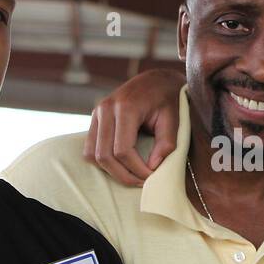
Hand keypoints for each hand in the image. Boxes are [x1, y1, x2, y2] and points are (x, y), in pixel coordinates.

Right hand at [84, 69, 184, 185]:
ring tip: (132, 175)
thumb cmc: (167, 100)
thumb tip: (152, 168)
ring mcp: (97, 112)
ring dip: (110, 170)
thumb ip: (165, 144)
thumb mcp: (174, 119)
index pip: (123, 149)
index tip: (151, 177)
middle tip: (141, 182)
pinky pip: (89, 148)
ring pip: (92, 154)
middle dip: (123, 174)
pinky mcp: (94, 118)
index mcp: (126, 107)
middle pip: (104, 155)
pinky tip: (121, 164)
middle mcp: (106, 108)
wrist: (155, 80)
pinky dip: (102, 161)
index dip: (136, 169)